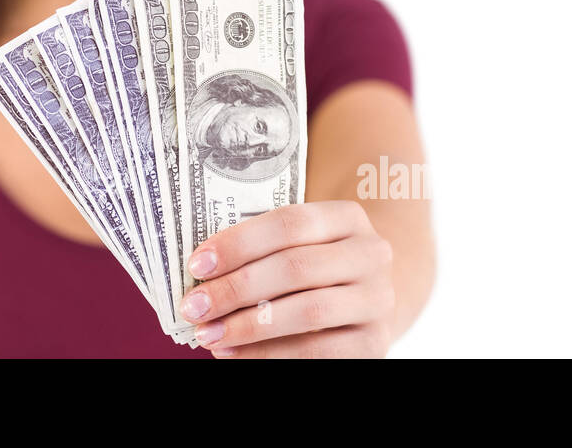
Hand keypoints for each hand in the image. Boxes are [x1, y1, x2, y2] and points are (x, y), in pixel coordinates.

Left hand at [178, 200, 395, 357]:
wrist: (372, 296)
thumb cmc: (318, 262)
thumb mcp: (303, 242)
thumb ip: (262, 248)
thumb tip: (201, 273)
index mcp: (347, 217)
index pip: (289, 222)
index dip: (240, 243)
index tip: (197, 264)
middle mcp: (371, 254)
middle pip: (295, 267)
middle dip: (236, 288)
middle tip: (194, 306)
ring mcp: (377, 300)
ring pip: (307, 312)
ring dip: (248, 326)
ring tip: (207, 334)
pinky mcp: (375, 343)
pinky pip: (316, 351)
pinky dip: (269, 354)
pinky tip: (233, 354)